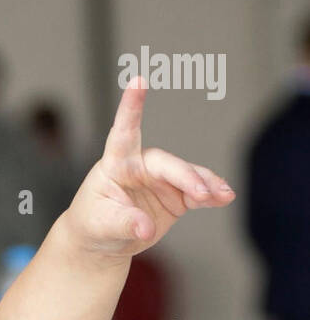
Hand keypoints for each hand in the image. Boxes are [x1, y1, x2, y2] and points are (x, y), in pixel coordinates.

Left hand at [64, 75, 235, 260]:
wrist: (103, 239)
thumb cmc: (95, 223)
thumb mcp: (102, 225)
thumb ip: (124, 223)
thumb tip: (146, 228)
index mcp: (116, 164)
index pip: (124, 132)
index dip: (131, 107)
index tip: (138, 80)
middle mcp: (141, 165)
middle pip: (167, 164)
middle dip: (187, 176)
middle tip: (202, 193)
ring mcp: (161, 179)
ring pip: (188, 175)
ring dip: (207, 184)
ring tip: (223, 195)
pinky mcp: (175, 195)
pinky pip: (197, 192)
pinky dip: (212, 194)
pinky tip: (225, 196)